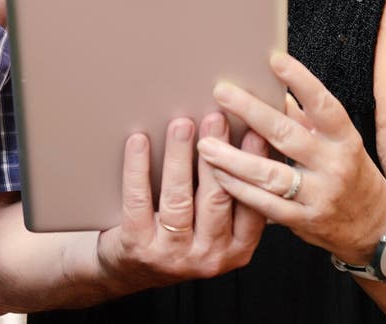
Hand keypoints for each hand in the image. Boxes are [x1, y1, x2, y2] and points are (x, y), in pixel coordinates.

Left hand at [95, 112, 266, 293]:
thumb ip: (231, 190)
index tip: (254, 129)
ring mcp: (174, 255)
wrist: (131, 267)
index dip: (254, 164)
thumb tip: (245, 133)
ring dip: (179, 155)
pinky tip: (139, 142)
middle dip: (218, 152)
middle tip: (216, 117)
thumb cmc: (179, 233)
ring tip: (181, 124)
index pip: (254, 204)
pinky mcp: (139, 248)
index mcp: (238, 246)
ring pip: (179, 198)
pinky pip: (138, 201)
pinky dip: (137, 167)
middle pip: (218, 196)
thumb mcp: (215, 222)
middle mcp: (211, 255)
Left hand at [196, 51, 385, 264]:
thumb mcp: (335, 141)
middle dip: (250, 112)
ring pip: (270, 175)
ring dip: (233, 158)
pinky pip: (265, 205)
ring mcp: (318, 196)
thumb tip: (267, 87)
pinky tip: (218, 175)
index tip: (274, 60)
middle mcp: (332, 165)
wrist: (373, 226)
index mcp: (343, 138)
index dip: (301, 81)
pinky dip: (239, 189)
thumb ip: (303, 116)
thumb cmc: (347, 171)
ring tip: (206, 144)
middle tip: (221, 93)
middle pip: (287, 135)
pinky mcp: (303, 221)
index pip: (323, 105)